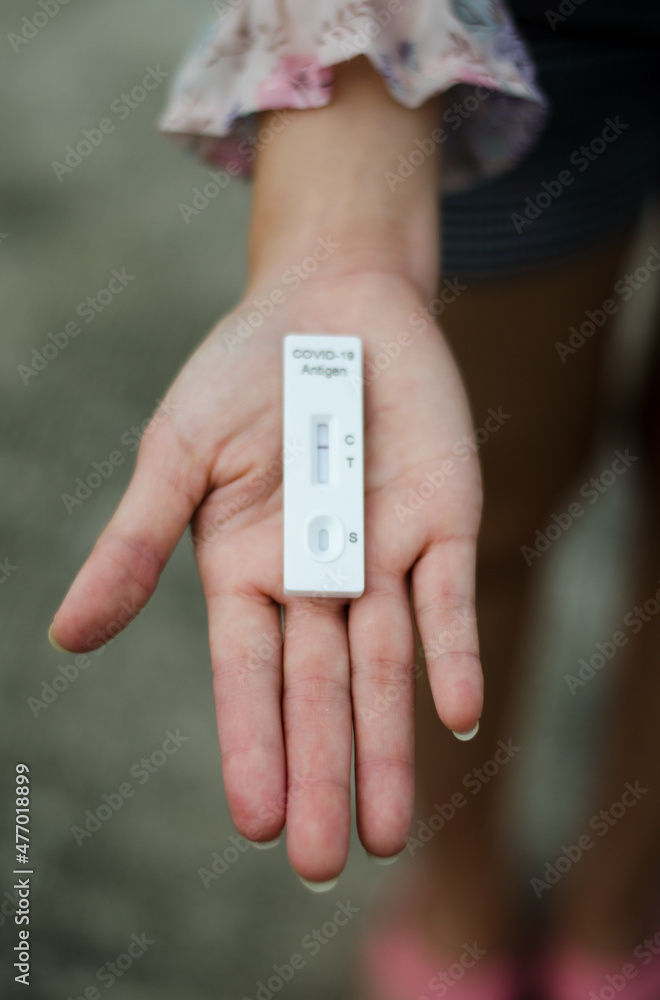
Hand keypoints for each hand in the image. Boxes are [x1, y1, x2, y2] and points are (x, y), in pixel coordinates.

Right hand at [50, 268, 482, 882]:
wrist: (331, 304)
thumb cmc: (241, 375)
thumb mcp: (176, 455)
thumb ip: (134, 546)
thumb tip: (67, 637)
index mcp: (243, 571)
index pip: (246, 676)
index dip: (251, 744)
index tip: (254, 821)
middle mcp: (314, 581)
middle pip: (318, 691)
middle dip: (322, 771)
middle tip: (324, 861)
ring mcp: (380, 557)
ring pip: (385, 666)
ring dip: (389, 743)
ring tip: (389, 830)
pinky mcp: (440, 523)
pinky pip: (447, 599)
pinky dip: (451, 653)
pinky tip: (457, 715)